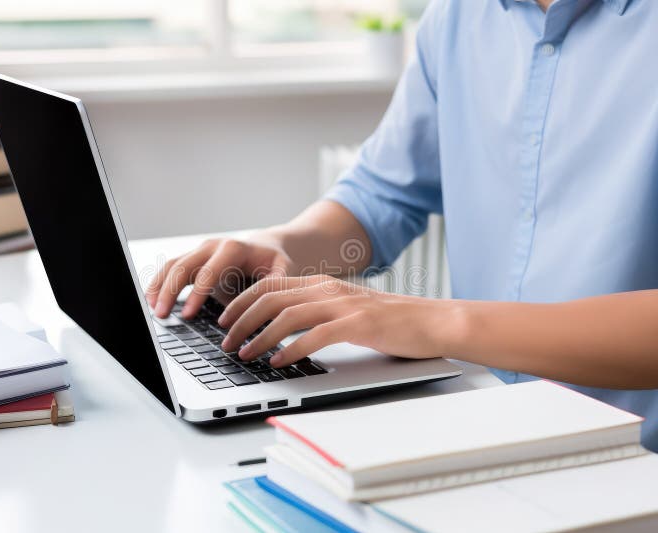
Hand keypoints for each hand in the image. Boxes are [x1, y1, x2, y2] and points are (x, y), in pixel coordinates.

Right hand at [146, 237, 297, 318]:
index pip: (209, 271)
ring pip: (173, 265)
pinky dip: (160, 283)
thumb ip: (275, 286)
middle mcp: (213, 246)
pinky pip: (172, 268)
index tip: (187, 315)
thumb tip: (262, 308)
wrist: (270, 247)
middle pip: (184, 265)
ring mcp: (201, 251)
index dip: (197, 294)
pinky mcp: (195, 260)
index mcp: (234, 248)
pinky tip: (152, 300)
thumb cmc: (277, 262)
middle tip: (162, 315)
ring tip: (152, 310)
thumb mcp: (284, 271)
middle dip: (170, 291)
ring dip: (160, 286)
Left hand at [218, 275, 458, 366]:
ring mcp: (343, 304)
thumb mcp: (347, 309)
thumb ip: (317, 313)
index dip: (241, 302)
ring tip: (245, 355)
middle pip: (270, 298)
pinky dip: (291, 349)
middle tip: (225, 343)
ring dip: (259, 337)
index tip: (224, 321)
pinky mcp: (358, 323)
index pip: (269, 286)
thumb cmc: (391, 321)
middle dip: (241, 321)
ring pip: (286, 315)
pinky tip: (278, 362)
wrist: (433, 321)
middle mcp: (328, 288)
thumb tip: (282, 331)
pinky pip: (315, 335)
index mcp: (322, 283)